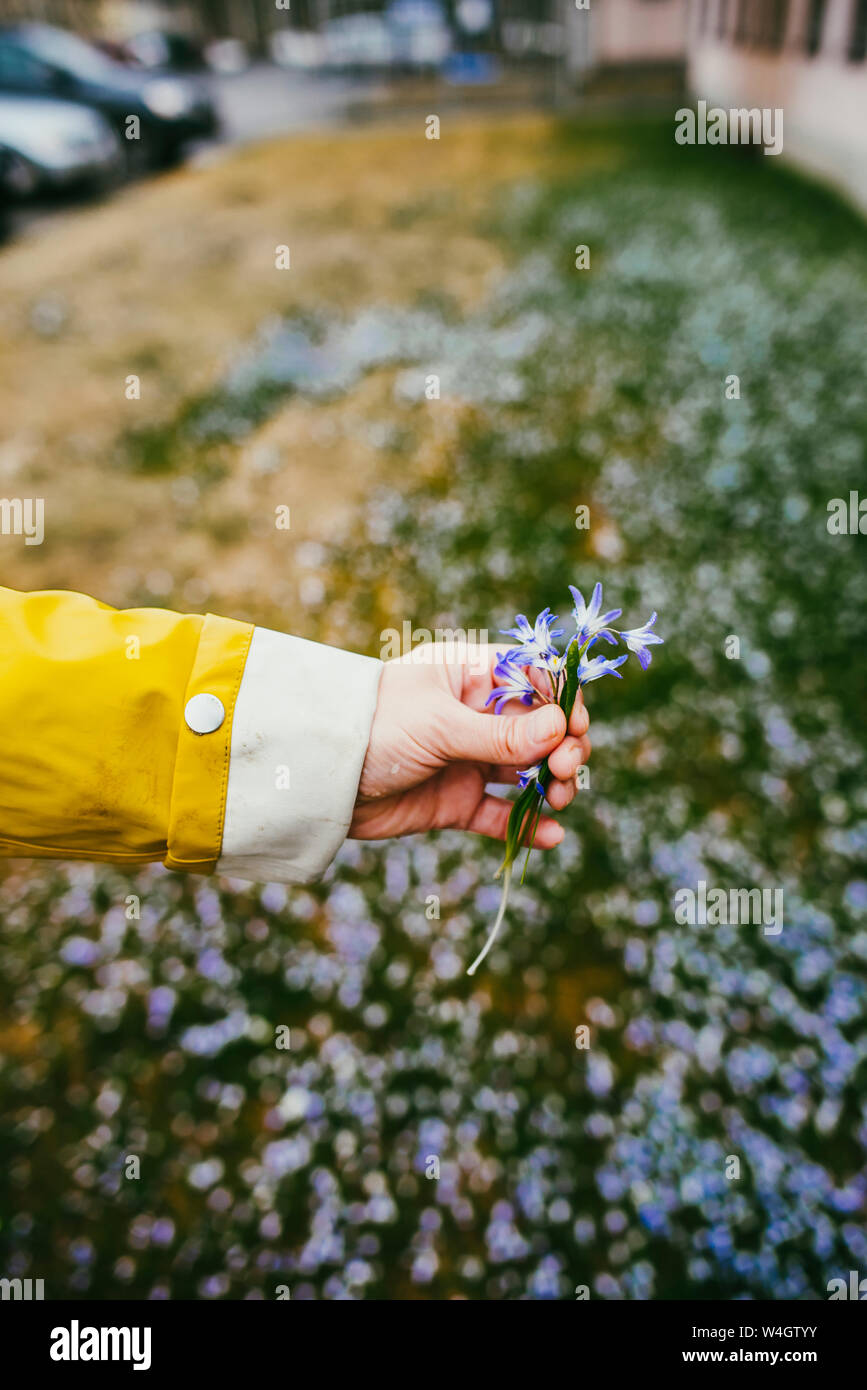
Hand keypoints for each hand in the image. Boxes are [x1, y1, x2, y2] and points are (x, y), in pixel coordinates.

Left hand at [350, 642, 590, 845]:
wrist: (320, 776)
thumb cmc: (375, 726)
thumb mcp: (440, 725)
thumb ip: (500, 734)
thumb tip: (561, 730)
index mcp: (472, 676)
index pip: (536, 679)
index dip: (562, 702)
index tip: (573, 728)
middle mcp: (476, 715)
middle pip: (541, 730)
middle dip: (561, 749)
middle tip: (562, 771)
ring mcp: (468, 759)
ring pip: (528, 773)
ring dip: (551, 787)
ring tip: (556, 801)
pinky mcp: (457, 801)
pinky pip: (503, 814)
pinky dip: (528, 825)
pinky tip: (551, 836)